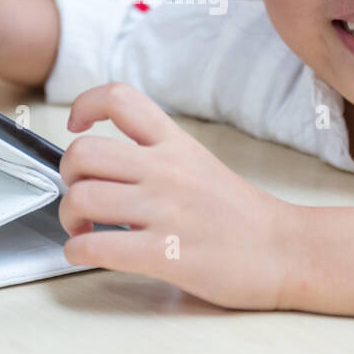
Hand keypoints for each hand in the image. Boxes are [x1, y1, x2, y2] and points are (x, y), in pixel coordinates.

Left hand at [58, 81, 296, 310]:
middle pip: (84, 153)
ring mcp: (166, 211)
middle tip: (79, 192)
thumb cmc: (241, 215)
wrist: (287, 251)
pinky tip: (87, 254)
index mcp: (175, 144)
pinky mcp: (165, 254)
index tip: (76, 125)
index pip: (120, 99)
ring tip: (83, 230)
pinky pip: (98, 248)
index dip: (85, 105)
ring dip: (68, 218)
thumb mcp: (200, 164)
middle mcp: (167, 171)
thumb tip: (106, 166)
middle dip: (67, 176)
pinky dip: (78, 252)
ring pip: (82, 199)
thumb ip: (157, 156)